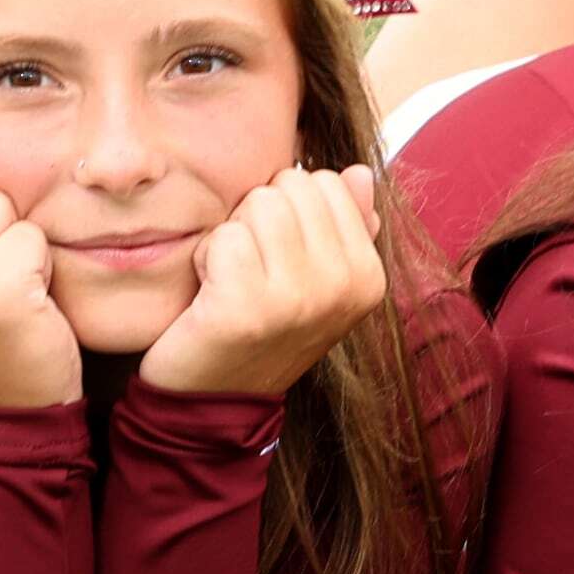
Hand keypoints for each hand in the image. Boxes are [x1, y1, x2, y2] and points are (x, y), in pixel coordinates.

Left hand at [136, 166, 387, 397]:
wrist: (215, 400)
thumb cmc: (262, 327)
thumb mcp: (315, 279)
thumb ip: (343, 224)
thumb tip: (358, 172)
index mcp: (368, 277)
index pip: (325, 182)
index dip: (290, 211)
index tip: (280, 261)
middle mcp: (342, 287)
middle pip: (288, 186)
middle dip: (259, 218)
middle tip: (253, 271)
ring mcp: (298, 298)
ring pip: (256, 204)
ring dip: (232, 236)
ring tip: (232, 281)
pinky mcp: (247, 307)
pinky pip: (222, 237)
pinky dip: (204, 259)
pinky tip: (210, 297)